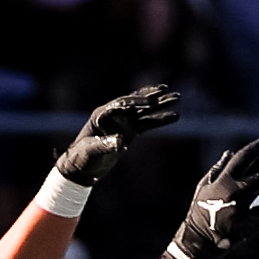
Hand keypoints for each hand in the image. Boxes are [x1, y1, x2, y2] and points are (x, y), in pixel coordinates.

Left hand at [54, 85, 179, 185]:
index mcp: (102, 115)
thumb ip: (104, 145)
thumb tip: (120, 141)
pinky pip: (147, 123)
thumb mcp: (92, 151)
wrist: (80, 167)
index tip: (152, 102)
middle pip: (136, 103)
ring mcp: (122, 122)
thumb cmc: (81, 157)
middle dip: (152, 97)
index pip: (123, 104)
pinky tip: (175, 115)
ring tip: (177, 97)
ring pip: (144, 111)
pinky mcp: (129, 131)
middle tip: (167, 90)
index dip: (137, 101)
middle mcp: (114, 115)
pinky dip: (159, 119)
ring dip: (160, 105)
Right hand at [171, 138, 258, 258]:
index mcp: (223, 181)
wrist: (200, 240)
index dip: (258, 147)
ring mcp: (245, 209)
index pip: (243, 158)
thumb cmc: (200, 211)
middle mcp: (236, 193)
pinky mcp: (252, 225)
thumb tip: (230, 152)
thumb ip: (218, 169)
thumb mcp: (203, 187)